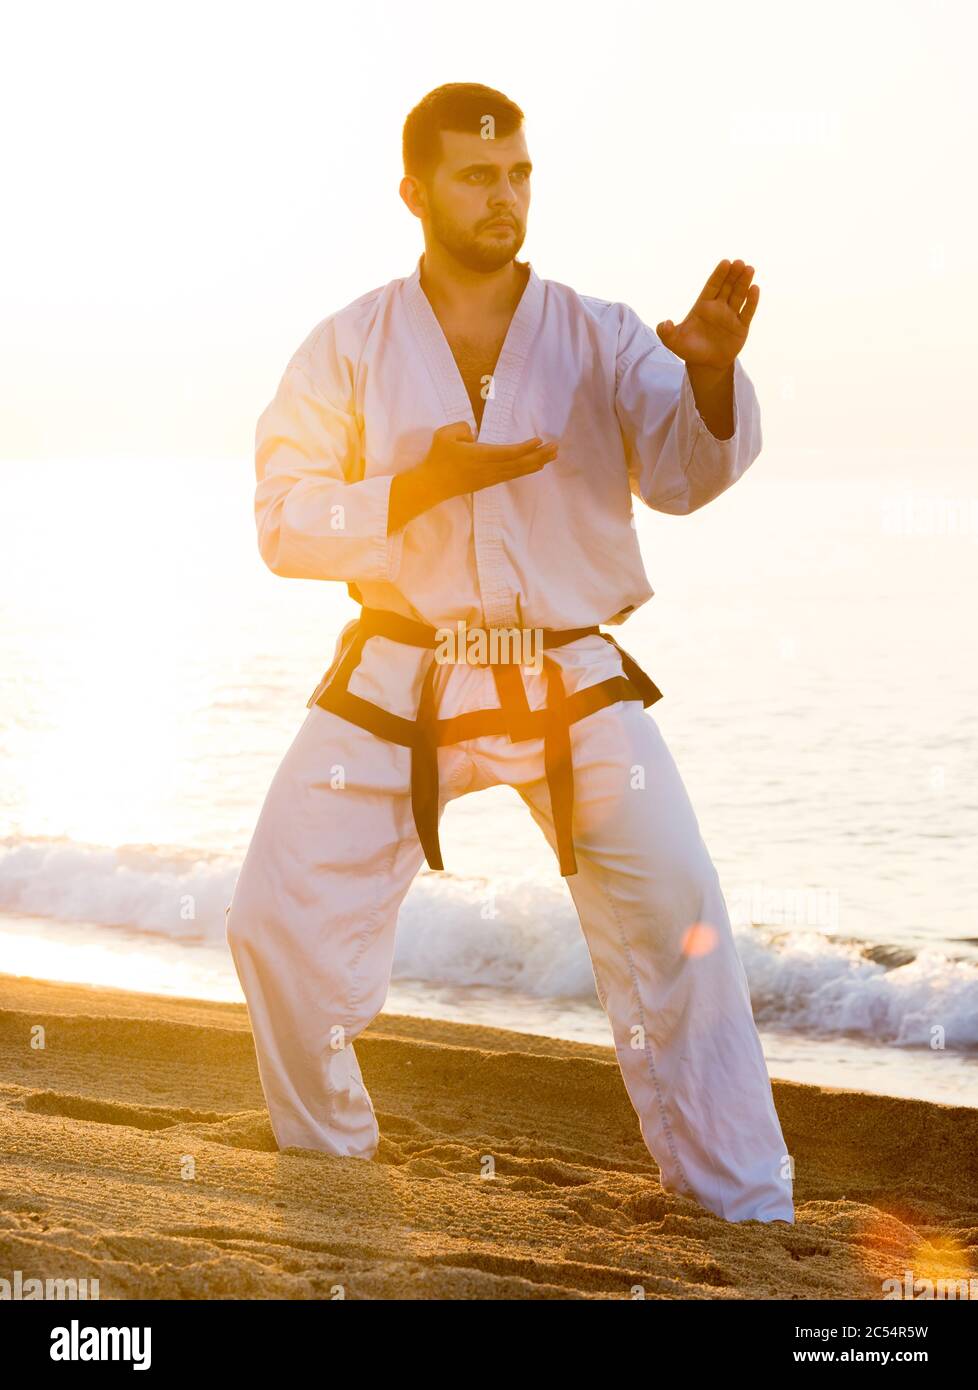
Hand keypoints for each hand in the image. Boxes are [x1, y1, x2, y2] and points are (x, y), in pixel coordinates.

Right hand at [388, 422, 557, 532]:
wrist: (432, 485)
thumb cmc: (437, 458)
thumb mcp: (444, 434)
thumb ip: (461, 428)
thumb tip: (474, 434)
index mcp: (479, 456)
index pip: (507, 453)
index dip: (525, 448)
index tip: (539, 440)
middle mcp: (488, 469)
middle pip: (518, 463)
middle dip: (539, 455)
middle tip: (556, 448)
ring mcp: (489, 477)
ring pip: (517, 470)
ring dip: (536, 462)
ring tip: (552, 456)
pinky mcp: (488, 482)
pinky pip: (511, 475)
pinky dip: (525, 469)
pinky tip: (536, 465)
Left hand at [656, 259, 758, 370]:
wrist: (706, 364)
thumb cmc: (689, 349)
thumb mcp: (673, 342)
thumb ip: (666, 333)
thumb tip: (665, 323)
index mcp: (703, 306)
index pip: (712, 286)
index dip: (719, 274)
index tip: (725, 262)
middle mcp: (719, 307)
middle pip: (727, 287)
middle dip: (733, 275)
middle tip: (739, 262)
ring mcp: (731, 316)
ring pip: (739, 295)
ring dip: (744, 282)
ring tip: (749, 269)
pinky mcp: (741, 327)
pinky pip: (747, 312)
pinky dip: (751, 301)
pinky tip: (754, 289)